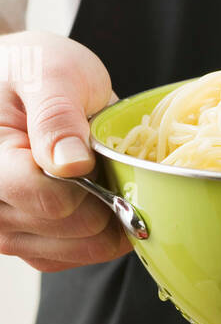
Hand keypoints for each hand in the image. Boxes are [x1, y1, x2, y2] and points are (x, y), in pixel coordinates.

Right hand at [0, 31, 131, 270]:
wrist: (17, 80)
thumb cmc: (31, 68)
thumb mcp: (49, 73)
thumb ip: (57, 117)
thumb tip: (73, 165)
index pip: (51, 200)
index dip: (94, 182)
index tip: (103, 152)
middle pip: (72, 228)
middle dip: (106, 195)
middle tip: (102, 156)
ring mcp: (6, 230)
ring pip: (80, 249)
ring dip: (108, 217)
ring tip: (99, 171)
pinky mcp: (27, 242)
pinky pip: (78, 255)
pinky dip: (101, 231)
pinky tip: (98, 195)